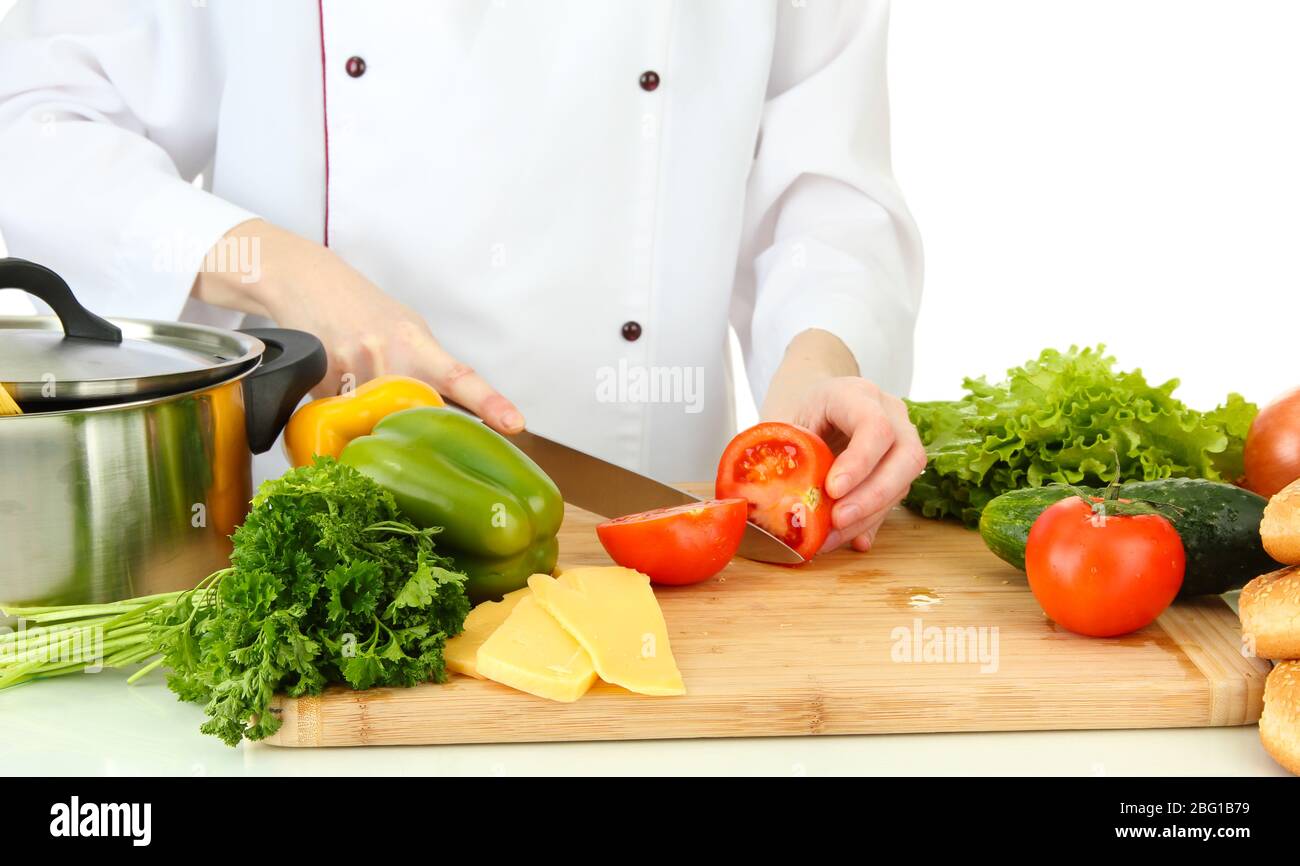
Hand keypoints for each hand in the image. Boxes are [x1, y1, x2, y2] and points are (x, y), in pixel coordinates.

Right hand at [193, 220, 523, 433]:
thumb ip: (430, 370)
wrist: (305, 281)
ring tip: (358, 396)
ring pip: (372, 424)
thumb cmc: (364, 309)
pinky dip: (341, 422)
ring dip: (372, 427)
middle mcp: (386, 357)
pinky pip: (337, 423)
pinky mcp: (317, 386)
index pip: (459, 377)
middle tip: (404, 425)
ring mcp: (350, 372)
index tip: (514, 423)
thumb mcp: (407, 330)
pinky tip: (336, 395)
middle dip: (414, 431)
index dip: (489, 402)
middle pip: (412, 416)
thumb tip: (461, 413)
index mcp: (416, 343)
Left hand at [762, 330, 926, 553]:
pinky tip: (845, 538)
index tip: (832, 490)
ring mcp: (901, 439)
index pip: (875, 426)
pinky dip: (868, 522)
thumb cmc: (797, 409)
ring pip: (904, 482)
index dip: (859, 462)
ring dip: (868, 516)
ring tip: (831, 537)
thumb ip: (780, 455)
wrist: (814, 402)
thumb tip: (771, 502)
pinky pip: (893, 499)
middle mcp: (889, 412)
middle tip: (838, 520)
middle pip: (906, 455)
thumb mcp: (782, 422)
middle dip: (872, 496)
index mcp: (856, 394)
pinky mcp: (899, 468)